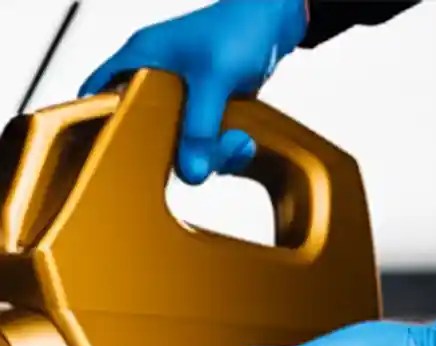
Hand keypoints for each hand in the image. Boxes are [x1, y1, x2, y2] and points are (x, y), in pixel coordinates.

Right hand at [79, 0, 308, 183]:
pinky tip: (244, 141)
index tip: (114, 155)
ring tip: (238, 141)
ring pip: (182, 140)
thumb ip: (200, 126)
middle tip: (203, 155)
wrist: (277, 22)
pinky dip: (225, 147)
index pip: (100, 91)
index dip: (99, 122)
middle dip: (178, 150)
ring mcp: (183, 94)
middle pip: (147, 130)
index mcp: (141, 58)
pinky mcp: (208, 106)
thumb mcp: (216, 78)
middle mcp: (157, 77)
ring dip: (212, 152)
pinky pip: (206, 138)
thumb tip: (190, 173)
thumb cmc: (240, 29)